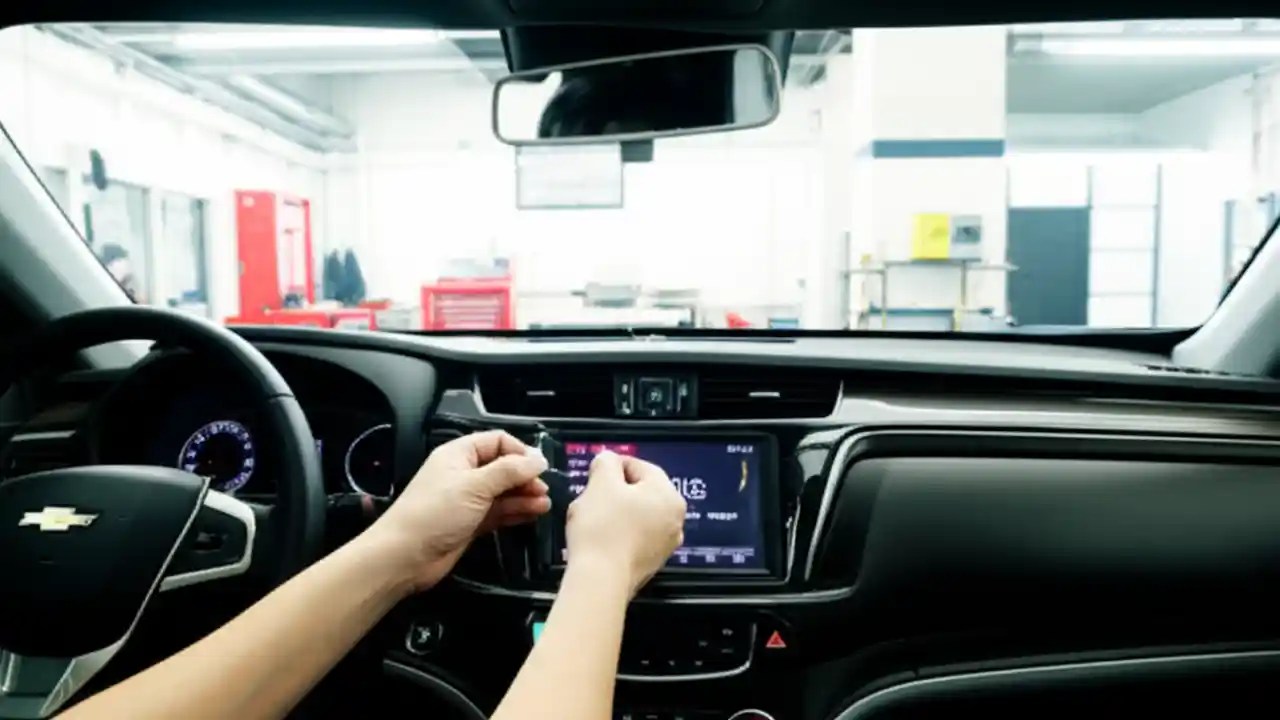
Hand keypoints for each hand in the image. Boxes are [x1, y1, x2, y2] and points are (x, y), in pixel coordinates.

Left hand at [366, 430, 549, 591]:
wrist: (404, 556)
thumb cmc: (436, 513)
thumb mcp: (475, 486)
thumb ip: (510, 471)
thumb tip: (539, 459)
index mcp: (459, 454)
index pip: (497, 441)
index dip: (520, 451)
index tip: (540, 466)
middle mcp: (464, 474)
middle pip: (503, 468)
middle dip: (525, 477)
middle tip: (543, 489)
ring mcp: (467, 500)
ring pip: (503, 492)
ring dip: (524, 496)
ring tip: (544, 505)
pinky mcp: (470, 523)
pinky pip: (498, 512)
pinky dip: (515, 512)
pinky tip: (533, 514)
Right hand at [565, 451, 685, 597]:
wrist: (600, 580)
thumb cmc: (602, 527)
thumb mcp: (600, 484)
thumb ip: (606, 464)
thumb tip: (609, 460)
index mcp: (669, 495)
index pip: (640, 467)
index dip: (613, 465)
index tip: (594, 472)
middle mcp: (675, 519)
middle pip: (641, 492)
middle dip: (615, 490)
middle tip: (591, 495)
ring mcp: (666, 544)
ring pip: (638, 515)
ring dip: (617, 512)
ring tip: (594, 517)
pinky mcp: (652, 563)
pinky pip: (635, 537)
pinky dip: (620, 533)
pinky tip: (601, 538)